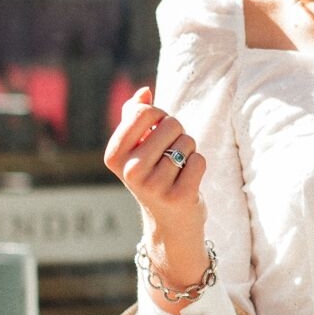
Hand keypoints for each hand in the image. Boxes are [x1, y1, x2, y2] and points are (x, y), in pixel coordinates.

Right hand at [103, 85, 206, 236]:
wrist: (168, 223)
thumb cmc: (154, 175)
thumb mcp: (137, 148)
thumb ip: (135, 116)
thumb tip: (144, 91)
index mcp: (114, 155)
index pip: (143, 111)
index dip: (159, 116)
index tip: (158, 131)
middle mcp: (130, 171)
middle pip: (170, 124)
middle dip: (178, 134)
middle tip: (171, 155)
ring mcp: (153, 186)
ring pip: (187, 142)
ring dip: (188, 151)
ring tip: (178, 170)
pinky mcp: (178, 197)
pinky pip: (199, 160)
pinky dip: (198, 165)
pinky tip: (187, 181)